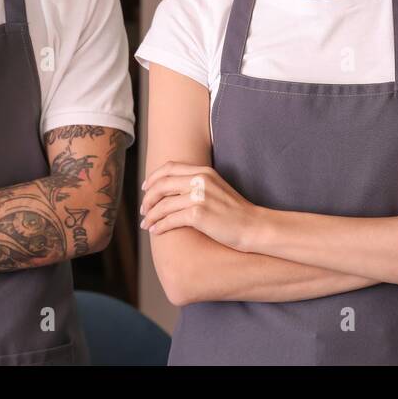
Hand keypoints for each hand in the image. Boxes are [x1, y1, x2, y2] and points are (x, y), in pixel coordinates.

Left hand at [139, 161, 260, 250]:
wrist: (254, 226)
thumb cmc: (235, 212)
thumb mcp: (217, 188)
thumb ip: (197, 184)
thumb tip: (173, 191)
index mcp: (204, 171)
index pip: (169, 167)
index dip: (153, 178)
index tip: (145, 188)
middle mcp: (200, 180)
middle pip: (162, 185)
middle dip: (148, 198)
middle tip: (143, 209)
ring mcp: (199, 197)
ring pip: (163, 204)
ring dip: (151, 215)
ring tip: (146, 224)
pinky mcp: (199, 215)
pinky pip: (170, 219)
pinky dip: (160, 225)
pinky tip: (156, 231)